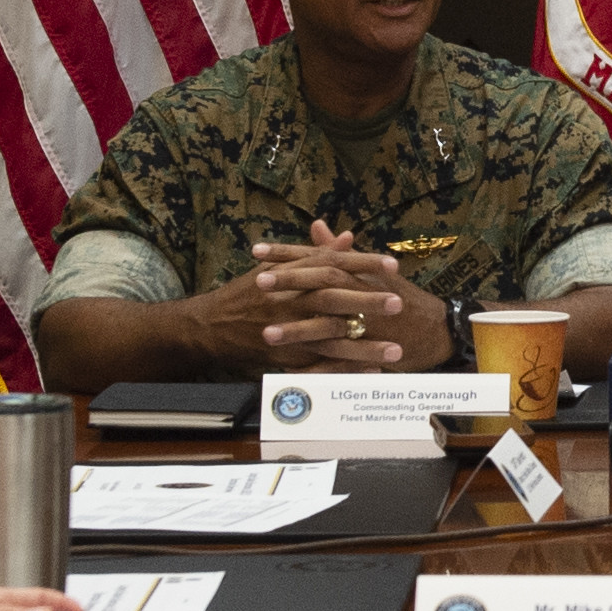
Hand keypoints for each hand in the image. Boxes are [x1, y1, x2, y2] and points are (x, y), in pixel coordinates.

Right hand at [170, 232, 424, 373]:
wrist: (213, 326)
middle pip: (333, 299)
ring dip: (364, 345)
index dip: (363, 264)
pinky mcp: (286, 356)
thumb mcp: (279, 266)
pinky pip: (320, 365)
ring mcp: (288, 330)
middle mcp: (290, 300)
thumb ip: (316, 253)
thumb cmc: (249, 293)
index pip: (332, 264)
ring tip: (396, 350)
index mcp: (291, 274)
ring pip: (331, 338)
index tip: (393, 264)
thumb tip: (348, 238)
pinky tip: (371, 371)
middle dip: (367, 302)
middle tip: (398, 303)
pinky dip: (346, 370)